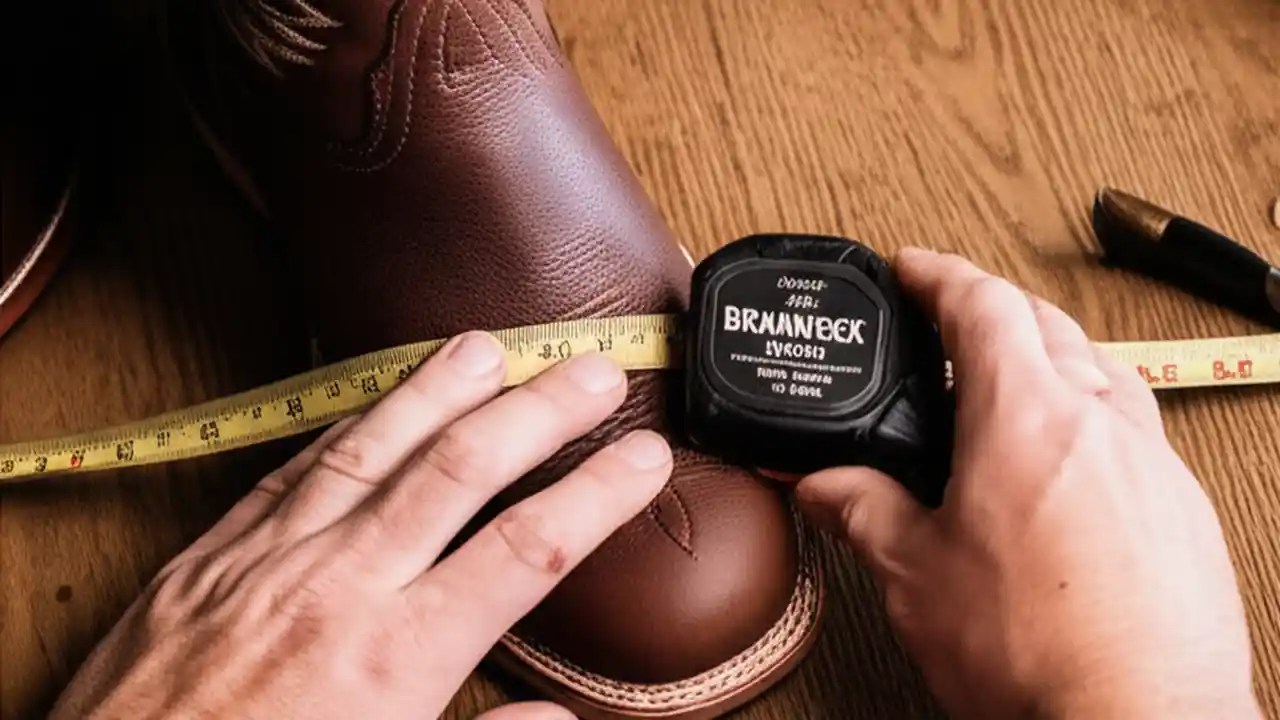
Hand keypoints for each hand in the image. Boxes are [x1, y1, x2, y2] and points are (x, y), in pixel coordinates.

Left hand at [50, 333, 672, 719]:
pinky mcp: (210, 555)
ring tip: (488, 344)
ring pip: (374, 447)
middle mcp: (341, 589)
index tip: (644, 454)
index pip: (528, 548)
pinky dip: (342, 428)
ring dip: (438, 389)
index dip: (597, 492)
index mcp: (399, 660)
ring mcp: (270, 560)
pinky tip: (373, 401)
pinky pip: (291, 469)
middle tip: (592, 367)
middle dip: (538, 409)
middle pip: (463, 469)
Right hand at [796, 248, 1261, 718]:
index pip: (983, 305)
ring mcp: (1153, 461)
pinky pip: (1138, 425)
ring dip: (1053, 352)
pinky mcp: (1184, 508)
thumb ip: (861, 509)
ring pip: (1103, 367)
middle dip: (994, 306)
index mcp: (1025, 416)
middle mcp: (1100, 420)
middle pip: (1048, 322)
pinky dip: (1094, 412)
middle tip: (954, 315)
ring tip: (1014, 377)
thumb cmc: (1036, 650)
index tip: (913, 268)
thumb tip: (820, 483)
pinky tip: (1070, 458)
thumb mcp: (915, 573)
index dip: (939, 275)